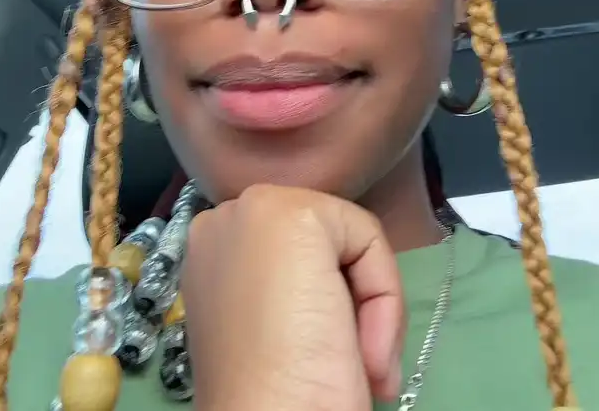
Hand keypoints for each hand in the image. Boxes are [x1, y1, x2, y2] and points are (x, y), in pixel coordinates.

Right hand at [182, 185, 404, 410]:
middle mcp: (225, 218)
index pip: (296, 250)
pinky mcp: (293, 213)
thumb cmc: (272, 390)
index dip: (327, 302)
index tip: (331, 360)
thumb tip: (336, 283)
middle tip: (362, 363)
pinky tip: (366, 347)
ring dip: (370, 305)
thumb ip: (289, 283)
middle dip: (351, 300)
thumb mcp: (275, 320)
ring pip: (347, 236)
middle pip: (322, 238)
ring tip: (367, 363)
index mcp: (213, 249)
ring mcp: (253, 209)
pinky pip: (367, 237)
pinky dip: (385, 294)